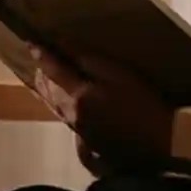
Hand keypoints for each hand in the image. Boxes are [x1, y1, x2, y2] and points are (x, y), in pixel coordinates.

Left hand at [28, 45, 174, 170]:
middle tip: (38, 54)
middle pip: (47, 89)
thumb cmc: (144, 107)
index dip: (42, 53)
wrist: (158, 149)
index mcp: (78, 96)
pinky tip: (62, 97)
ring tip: (44, 73)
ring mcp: (76, 129)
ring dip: (46, 87)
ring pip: (52, 104)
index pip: (52, 69)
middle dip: (41, 71)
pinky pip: (62, 115)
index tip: (32, 41)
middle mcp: (70, 113)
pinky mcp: (85, 140)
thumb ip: (91, 60)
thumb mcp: (121, 76)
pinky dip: (55, 101)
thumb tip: (65, 45)